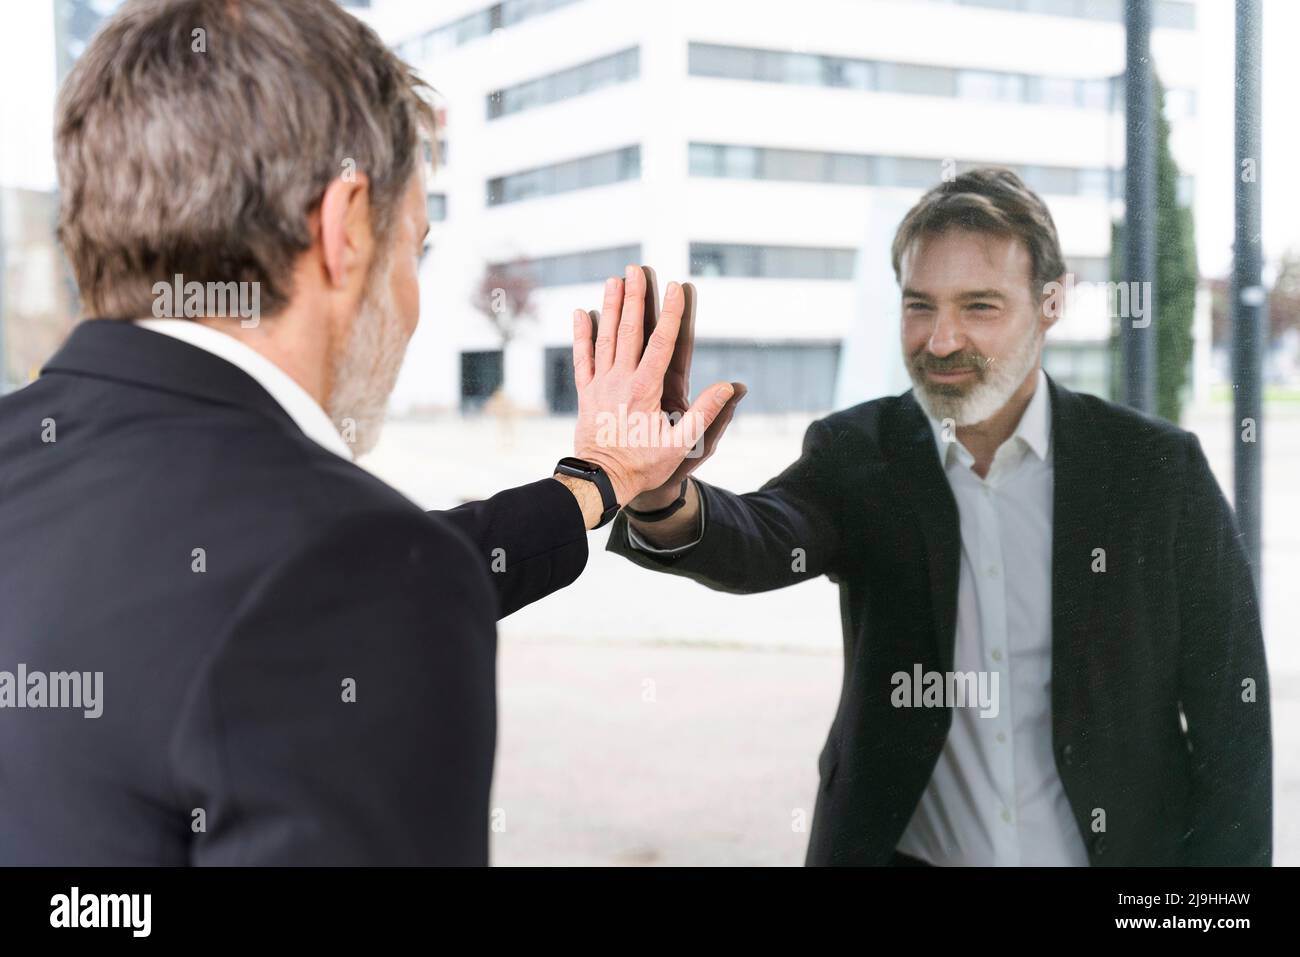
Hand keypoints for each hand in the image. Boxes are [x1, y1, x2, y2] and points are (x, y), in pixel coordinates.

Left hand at [571, 265, 735, 505]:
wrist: (602, 480)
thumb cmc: (644, 464)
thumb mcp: (681, 443)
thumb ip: (705, 413)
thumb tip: (729, 387)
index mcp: (645, 389)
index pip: (661, 342)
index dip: (669, 312)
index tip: (674, 287)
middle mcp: (620, 380)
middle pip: (628, 330)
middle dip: (633, 298)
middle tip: (636, 270)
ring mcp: (600, 385)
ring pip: (604, 338)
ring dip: (609, 307)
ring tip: (613, 280)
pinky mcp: (586, 394)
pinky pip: (582, 358)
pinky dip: (581, 335)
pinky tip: (580, 313)